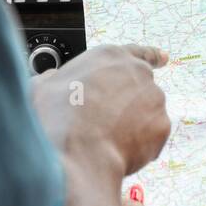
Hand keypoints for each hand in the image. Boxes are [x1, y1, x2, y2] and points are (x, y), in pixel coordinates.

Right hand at [31, 45, 171, 185]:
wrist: (77, 154)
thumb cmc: (57, 119)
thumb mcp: (42, 88)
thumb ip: (55, 79)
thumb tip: (52, 80)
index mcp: (110, 57)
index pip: (138, 51)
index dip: (150, 56)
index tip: (164, 59)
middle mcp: (138, 72)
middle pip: (140, 88)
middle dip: (128, 106)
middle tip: (106, 124)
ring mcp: (154, 98)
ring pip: (147, 115)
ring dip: (132, 127)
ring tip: (104, 141)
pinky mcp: (162, 126)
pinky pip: (152, 138)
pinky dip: (139, 147)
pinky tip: (117, 152)